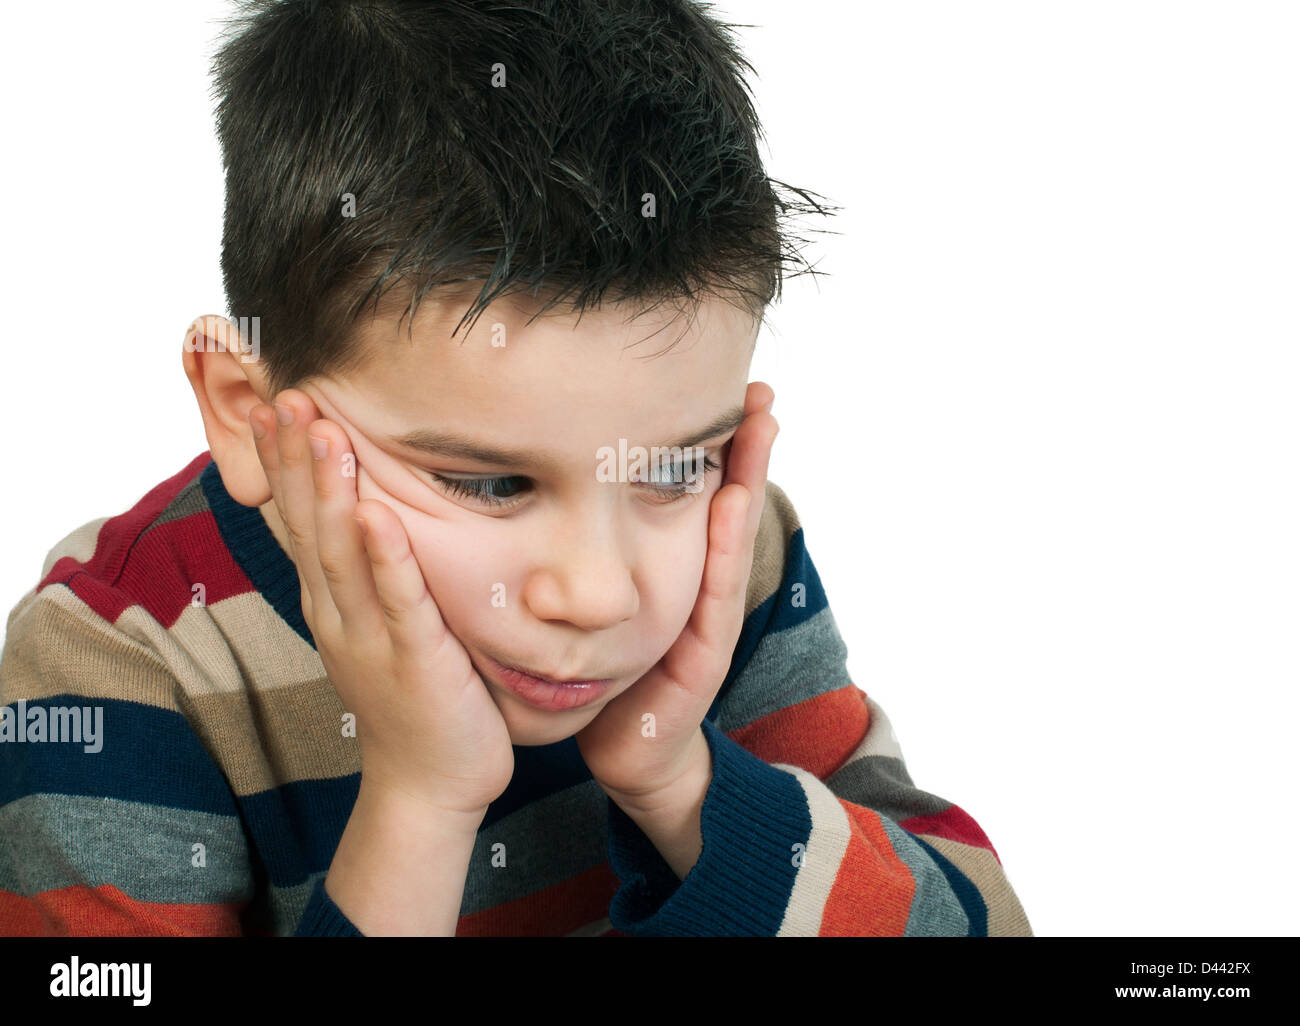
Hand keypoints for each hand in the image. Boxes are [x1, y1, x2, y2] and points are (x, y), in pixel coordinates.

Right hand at [248, 389, 515, 817]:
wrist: (428, 784)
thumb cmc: (413, 694)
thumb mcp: (380, 624)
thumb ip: (371, 572)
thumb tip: (371, 511)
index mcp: (331, 603)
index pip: (298, 520)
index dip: (283, 463)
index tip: (271, 403)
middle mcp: (339, 615)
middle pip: (309, 525)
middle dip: (297, 460)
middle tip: (286, 396)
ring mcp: (371, 638)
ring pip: (342, 556)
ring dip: (331, 492)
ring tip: (323, 433)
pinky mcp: (415, 660)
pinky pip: (398, 602)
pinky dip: (387, 558)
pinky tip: (377, 516)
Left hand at [575, 381, 778, 811]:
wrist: (623, 752)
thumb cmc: (607, 675)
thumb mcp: (593, 605)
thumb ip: (575, 560)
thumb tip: (530, 490)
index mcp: (672, 570)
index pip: (692, 496)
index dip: (708, 444)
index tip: (717, 382)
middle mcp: (698, 585)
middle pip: (725, 504)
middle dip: (746, 448)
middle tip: (759, 389)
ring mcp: (707, 617)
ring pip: (731, 537)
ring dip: (751, 479)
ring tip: (762, 423)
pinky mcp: (703, 653)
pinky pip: (717, 591)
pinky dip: (728, 542)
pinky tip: (734, 498)